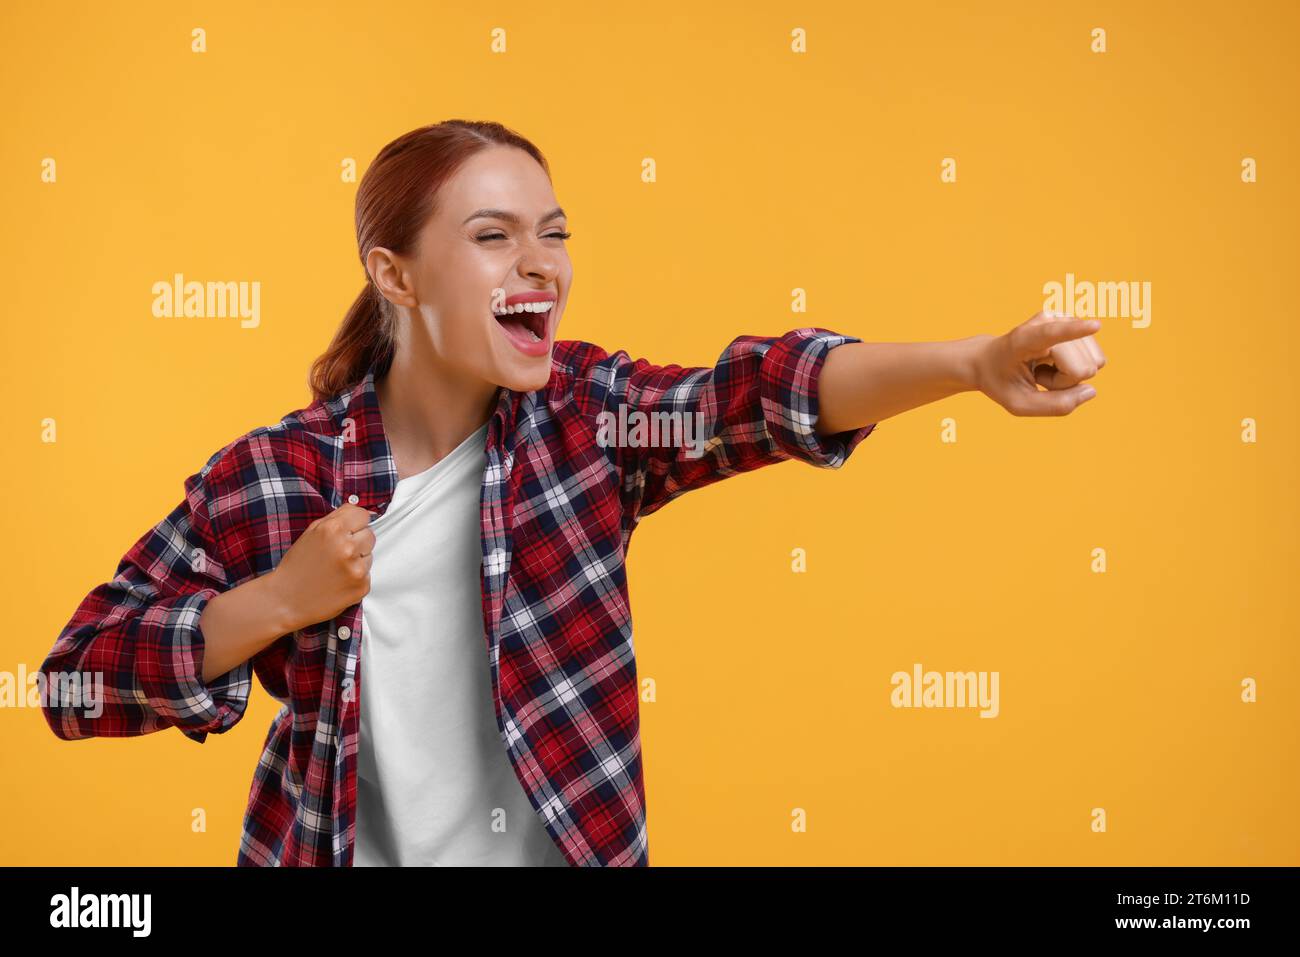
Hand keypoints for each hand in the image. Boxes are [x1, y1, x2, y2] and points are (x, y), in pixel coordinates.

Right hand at [265, 503, 374, 631]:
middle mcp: (347, 547)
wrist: (286, 599)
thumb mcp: (312, 532)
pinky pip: (367, 574)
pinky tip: (339, 580)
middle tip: (338, 552)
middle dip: (357, 541)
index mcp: (334, 529)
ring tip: (336, 568)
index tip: (348, 530)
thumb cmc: (297, 565)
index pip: (363, 515)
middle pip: (370, 535)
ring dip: (357, 560)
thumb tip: (357, 508)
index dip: (355, 522)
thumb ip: (337, 517)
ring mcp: (356, 568)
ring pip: (370, 555)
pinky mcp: (361, 586)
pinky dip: (356, 577)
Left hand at [972, 311, 1106, 415]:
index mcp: (1023, 339)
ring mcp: (1065, 319)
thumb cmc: (1000, 381)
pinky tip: (1052, 362)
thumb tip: (1090, 391)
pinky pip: (1095, 359)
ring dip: (1068, 376)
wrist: (989, 358)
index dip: (1074, 331)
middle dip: (1062, 382)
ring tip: (1042, 367)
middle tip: (1036, 374)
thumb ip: (1053, 405)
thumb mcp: (1018, 405)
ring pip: (1092, 365)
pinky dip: (1074, 369)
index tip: (1095, 326)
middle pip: (1081, 369)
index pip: (1052, 334)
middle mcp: (1048, 321)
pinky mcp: (1077, 323)